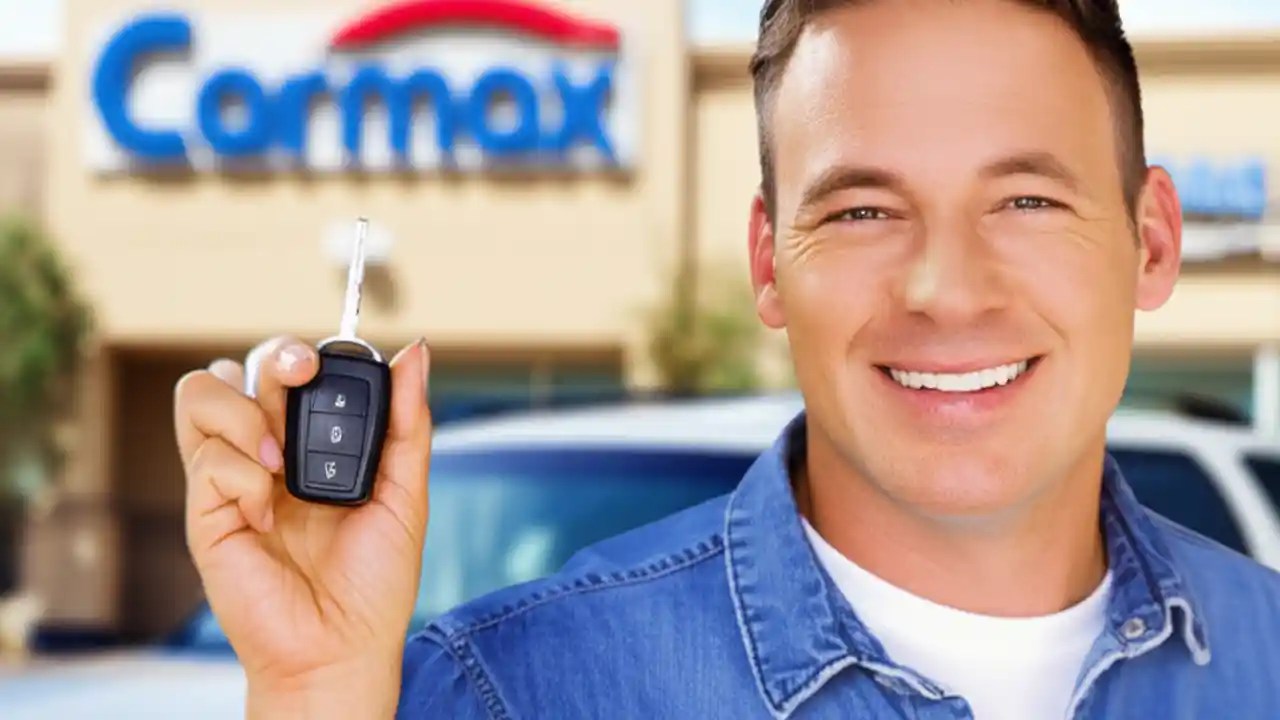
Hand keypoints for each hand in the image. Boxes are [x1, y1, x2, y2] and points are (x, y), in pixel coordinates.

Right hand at [174, 336, 431, 717]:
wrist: (344, 647)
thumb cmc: (374, 581)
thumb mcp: (405, 492)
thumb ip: (408, 422)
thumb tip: (417, 350)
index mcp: (309, 445)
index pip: (288, 370)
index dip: (305, 354)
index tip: (333, 364)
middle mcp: (264, 452)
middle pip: (240, 364)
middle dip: (275, 357)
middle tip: (304, 376)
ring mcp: (230, 479)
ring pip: (201, 392)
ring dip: (245, 411)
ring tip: (280, 461)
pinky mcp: (205, 513)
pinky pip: (206, 459)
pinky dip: (242, 475)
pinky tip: (268, 514)